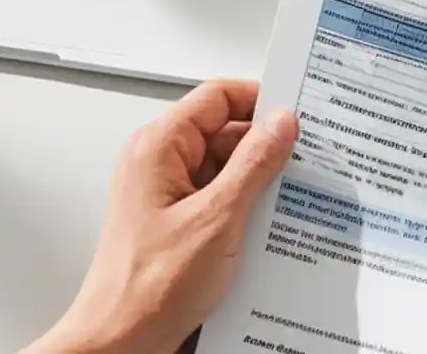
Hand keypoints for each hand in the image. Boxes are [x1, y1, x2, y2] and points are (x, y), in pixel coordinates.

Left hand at [23, 80, 298, 353]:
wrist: (121, 341)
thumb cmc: (148, 288)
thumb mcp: (217, 218)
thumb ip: (254, 164)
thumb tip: (282, 124)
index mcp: (158, 147)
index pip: (217, 97)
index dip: (260, 99)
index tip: (298, 113)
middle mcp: (159, 163)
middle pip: (226, 131)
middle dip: (267, 146)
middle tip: (304, 160)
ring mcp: (168, 192)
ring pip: (227, 166)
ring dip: (259, 181)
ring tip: (286, 199)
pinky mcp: (179, 219)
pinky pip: (222, 196)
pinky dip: (247, 205)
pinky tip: (268, 224)